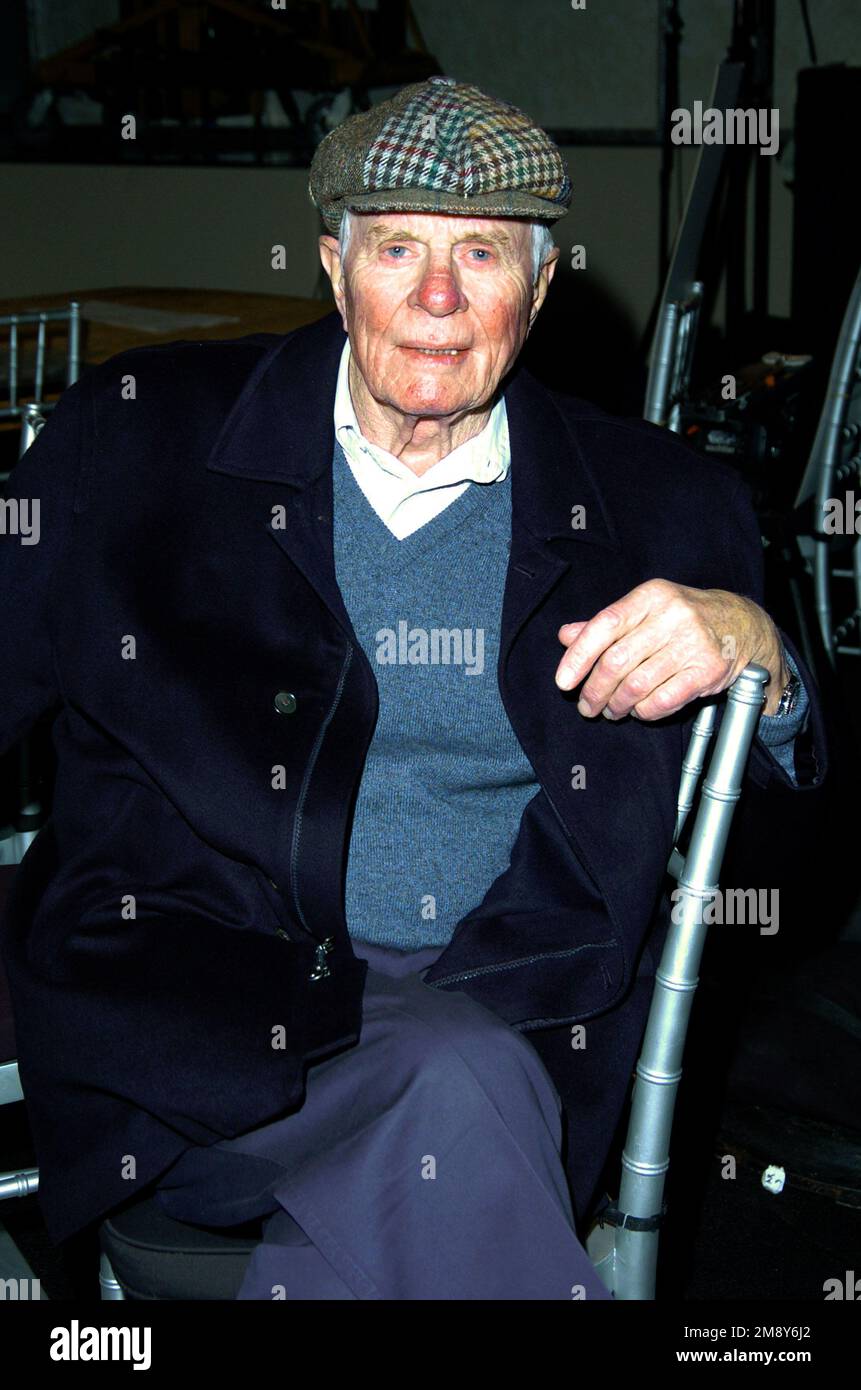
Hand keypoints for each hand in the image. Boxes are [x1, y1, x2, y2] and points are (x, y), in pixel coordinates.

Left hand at [555, 579, 788, 720]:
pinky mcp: (708, 670)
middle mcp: (672, 616)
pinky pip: (662, 700)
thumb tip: (566, 636)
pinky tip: (638, 711)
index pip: (605, 625)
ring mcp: (693, 643)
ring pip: (637, 685)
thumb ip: (606, 624)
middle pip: (617, 661)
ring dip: (616, 705)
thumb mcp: (646, 610)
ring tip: (610, 711)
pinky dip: (643, 711)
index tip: (564, 681)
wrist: (741, 626)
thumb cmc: (684, 618)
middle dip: (594, 690)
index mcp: (651, 596)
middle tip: (587, 706)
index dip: (579, 656)